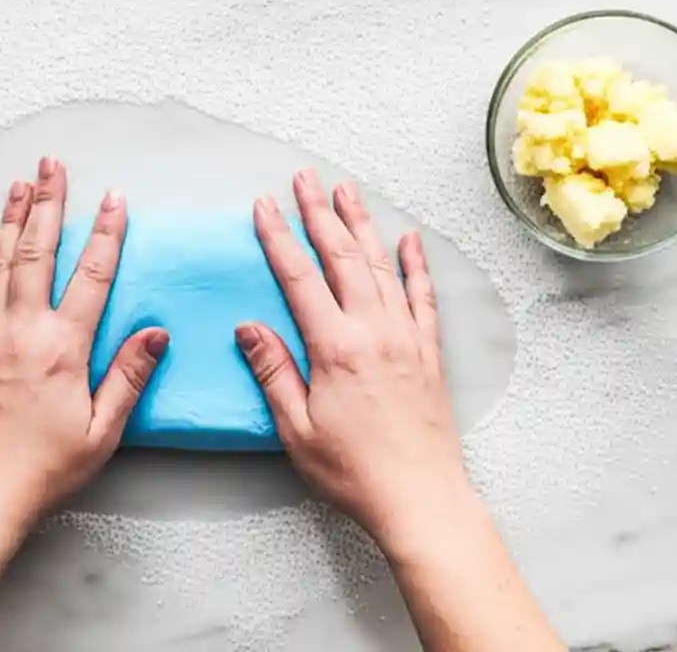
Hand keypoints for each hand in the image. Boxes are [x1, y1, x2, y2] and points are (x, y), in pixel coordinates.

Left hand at [0, 157, 168, 529]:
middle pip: (37, 252)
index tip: (115, 199)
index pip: (91, 277)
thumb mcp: (100, 432)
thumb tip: (157, 334)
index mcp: (62, 349)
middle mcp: (21, 331)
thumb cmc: (42, 470)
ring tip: (20, 183)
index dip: (107, 234)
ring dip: (12, 219)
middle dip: (48, 204)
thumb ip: (129, 378)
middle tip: (53, 165)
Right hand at [235, 169, 468, 548]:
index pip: (300, 278)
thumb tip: (248, 327)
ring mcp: (406, 337)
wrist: (420, 496)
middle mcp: (374, 331)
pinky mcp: (428, 351)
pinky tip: (408, 239)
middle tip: (305, 180)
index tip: (263, 206)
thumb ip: (273, 371)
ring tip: (347, 192)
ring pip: (382, 266)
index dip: (278, 237)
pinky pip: (422, 296)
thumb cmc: (354, 471)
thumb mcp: (296, 429)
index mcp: (336, 347)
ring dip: (361, 225)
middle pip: (342, 258)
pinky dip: (415, 264)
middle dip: (319, 214)